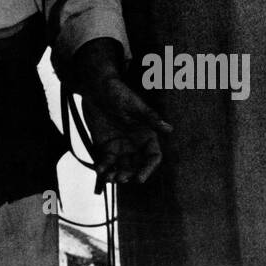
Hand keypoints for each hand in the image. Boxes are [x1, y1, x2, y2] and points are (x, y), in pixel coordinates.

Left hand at [70, 39, 171, 186]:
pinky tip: (99, 169)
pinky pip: (106, 162)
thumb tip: (170, 129)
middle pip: (137, 166)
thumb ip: (150, 117)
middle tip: (121, 178)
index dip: (148, 169)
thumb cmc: (118, 92)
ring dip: (116, 175)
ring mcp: (120, 146)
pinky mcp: (105, 146)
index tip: (139, 178)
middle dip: (130, 174)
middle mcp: (135, 144)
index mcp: (147, 134)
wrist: (96, 87)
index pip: (152, 157)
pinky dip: (103, 168)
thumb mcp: (134, 104)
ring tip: (109, 177)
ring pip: (121, 167)